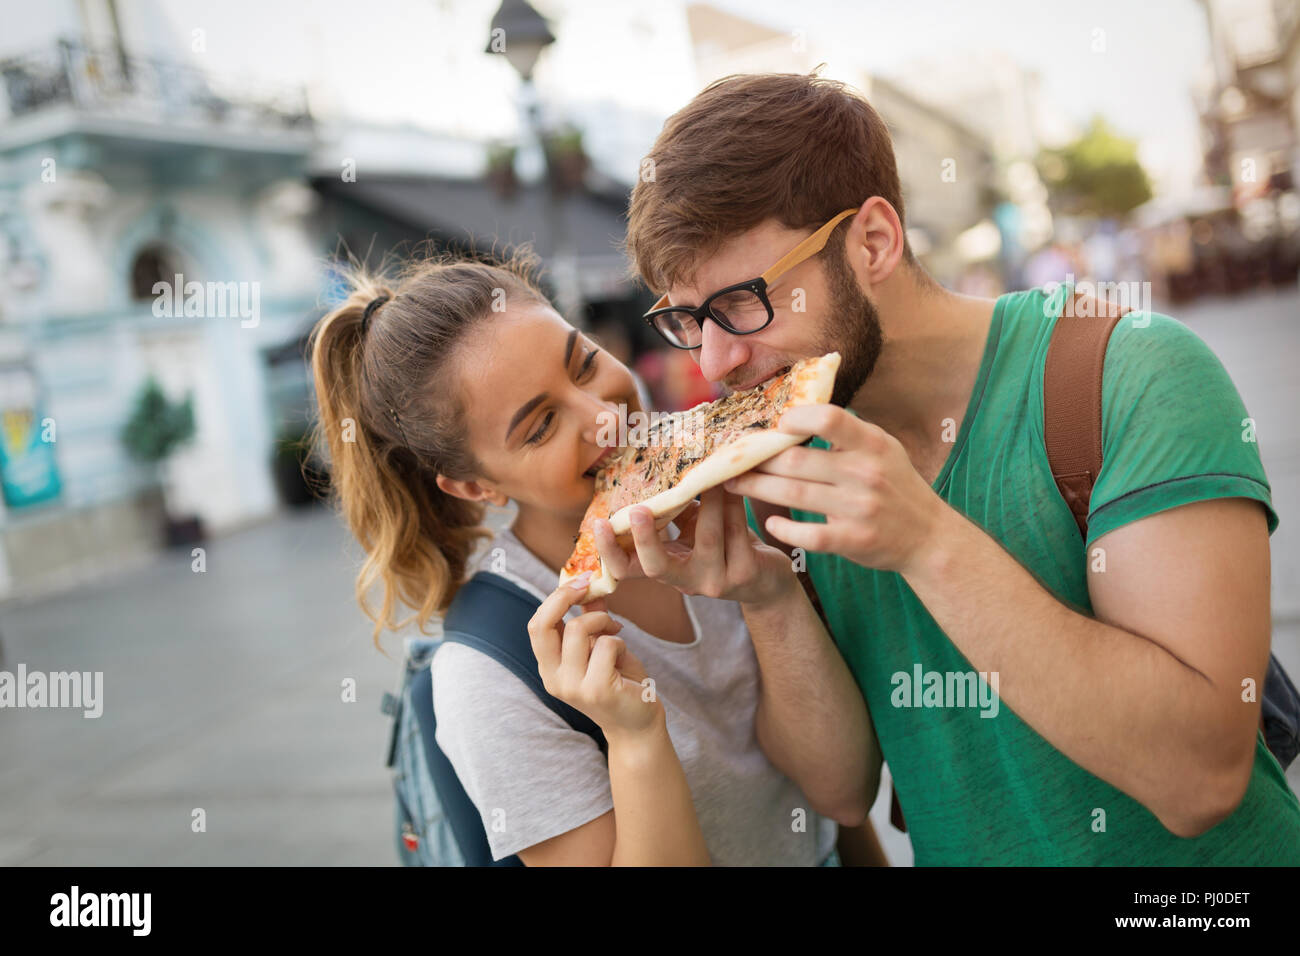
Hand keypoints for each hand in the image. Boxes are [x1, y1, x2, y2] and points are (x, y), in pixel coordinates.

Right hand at [527, 572, 662, 738]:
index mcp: (549, 668)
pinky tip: (623, 657)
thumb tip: (586, 584)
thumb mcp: (599, 646)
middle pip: (543, 624)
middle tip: (588, 586)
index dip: (554, 598)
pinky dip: (619, 642)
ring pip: (579, 629)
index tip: (578, 582)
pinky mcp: (597, 689)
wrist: (638, 724)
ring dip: (603, 622)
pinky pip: (606, 644)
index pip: (536, 625)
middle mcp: (554, 679)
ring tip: (615, 633)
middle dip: (565, 597)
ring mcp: (573, 687)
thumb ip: (590, 619)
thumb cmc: (619, 682)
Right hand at [593, 486, 799, 605]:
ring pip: (707, 538)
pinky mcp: (744, 573)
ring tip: (709, 472)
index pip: (626, 569)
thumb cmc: (723, 545)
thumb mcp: (692, 530)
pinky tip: (736, 482)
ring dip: (709, 501)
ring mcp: (715, 581)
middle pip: (656, 567)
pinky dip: (733, 503)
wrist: (767, 580)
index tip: (598, 524)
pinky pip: (736, 532)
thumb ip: (673, 510)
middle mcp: (685, 582)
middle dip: (646, 538)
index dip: (609, 551)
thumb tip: (652, 469)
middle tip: (638, 510)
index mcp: (666, 569)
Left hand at [723, 404, 948, 575]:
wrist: (928, 535)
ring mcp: (859, 508)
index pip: (830, 419)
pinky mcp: (853, 540)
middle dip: (759, 459)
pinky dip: (785, 527)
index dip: (796, 418)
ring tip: (734, 483)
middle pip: (797, 461)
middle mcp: (866, 473)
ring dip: (757, 488)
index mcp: (872, 444)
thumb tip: (793, 413)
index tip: (775, 424)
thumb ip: (846, 433)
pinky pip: (809, 534)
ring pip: (795, 494)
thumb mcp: (882, 448)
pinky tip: (770, 522)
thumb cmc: (896, 485)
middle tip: (734, 458)